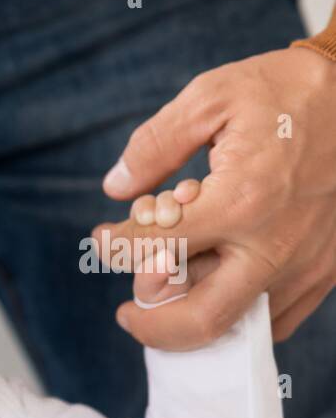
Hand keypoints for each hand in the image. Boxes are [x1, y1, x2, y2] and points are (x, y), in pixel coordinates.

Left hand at [92, 47, 335, 348]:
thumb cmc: (286, 92)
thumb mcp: (211, 97)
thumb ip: (156, 144)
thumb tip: (116, 188)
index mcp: (241, 200)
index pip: (153, 250)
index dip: (114, 247)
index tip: (103, 237)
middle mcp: (276, 244)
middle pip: (201, 320)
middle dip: (152, 325)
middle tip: (128, 311)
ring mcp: (306, 263)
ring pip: (238, 325)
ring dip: (193, 317)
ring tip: (172, 289)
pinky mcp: (326, 269)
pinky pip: (275, 319)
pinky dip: (237, 315)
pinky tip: (214, 286)